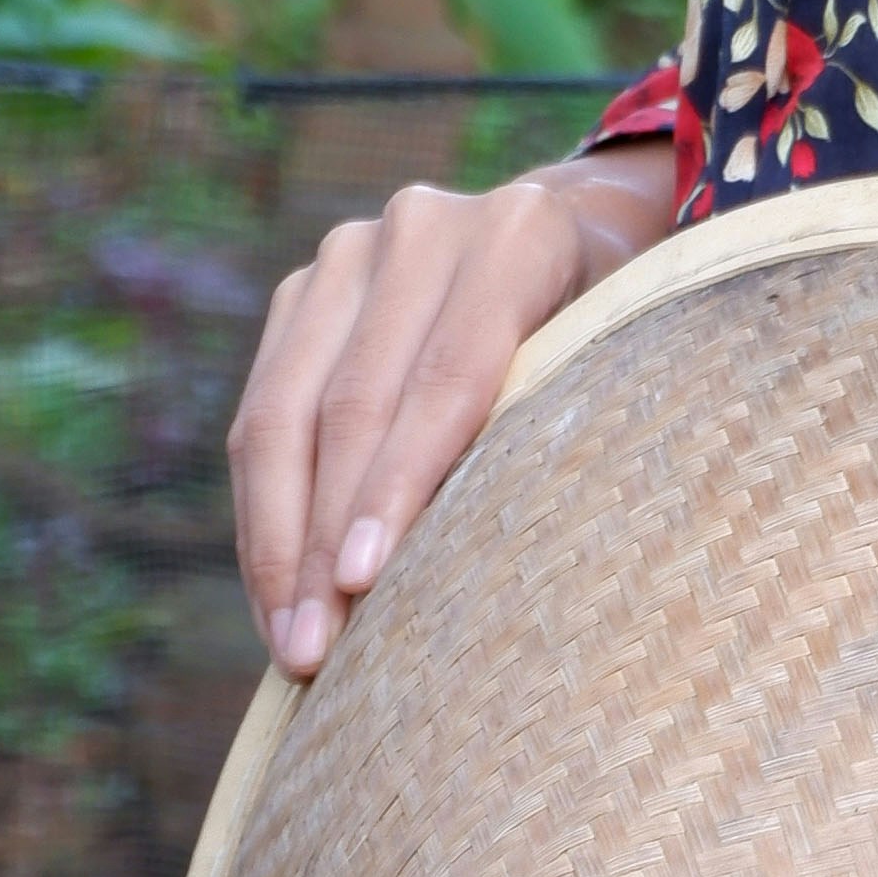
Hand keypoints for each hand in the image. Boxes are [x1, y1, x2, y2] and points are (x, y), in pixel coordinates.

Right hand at [227, 153, 677, 677]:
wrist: (577, 232)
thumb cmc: (614, 334)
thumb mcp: (617, 366)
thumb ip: (554, 432)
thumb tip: (478, 587)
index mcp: (518, 234)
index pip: (449, 376)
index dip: (398, 484)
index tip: (360, 582)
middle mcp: (423, 227)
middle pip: (353, 400)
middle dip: (325, 538)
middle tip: (315, 649)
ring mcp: (351, 251)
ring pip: (283, 411)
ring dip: (279, 541)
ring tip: (289, 642)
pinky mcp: (303, 288)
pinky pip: (260, 412)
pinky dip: (264, 512)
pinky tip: (275, 593)